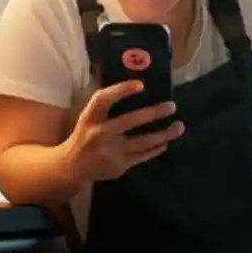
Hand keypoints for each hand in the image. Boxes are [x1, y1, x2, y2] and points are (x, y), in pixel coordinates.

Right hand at [64, 80, 184, 185]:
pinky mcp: (119, 166)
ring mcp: (110, 152)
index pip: (103, 99)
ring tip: (179, 126)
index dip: (122, 90)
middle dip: (153, 113)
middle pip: (128, 121)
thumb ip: (106, 104)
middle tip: (172, 106)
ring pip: (142, 142)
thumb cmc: (86, 134)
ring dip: (163, 134)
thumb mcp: (88, 117)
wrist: (72, 167)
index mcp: (90, 117)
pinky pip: (142, 156)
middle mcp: (99, 133)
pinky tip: (166, 142)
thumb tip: (137, 85)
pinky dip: (156, 148)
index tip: (141, 85)